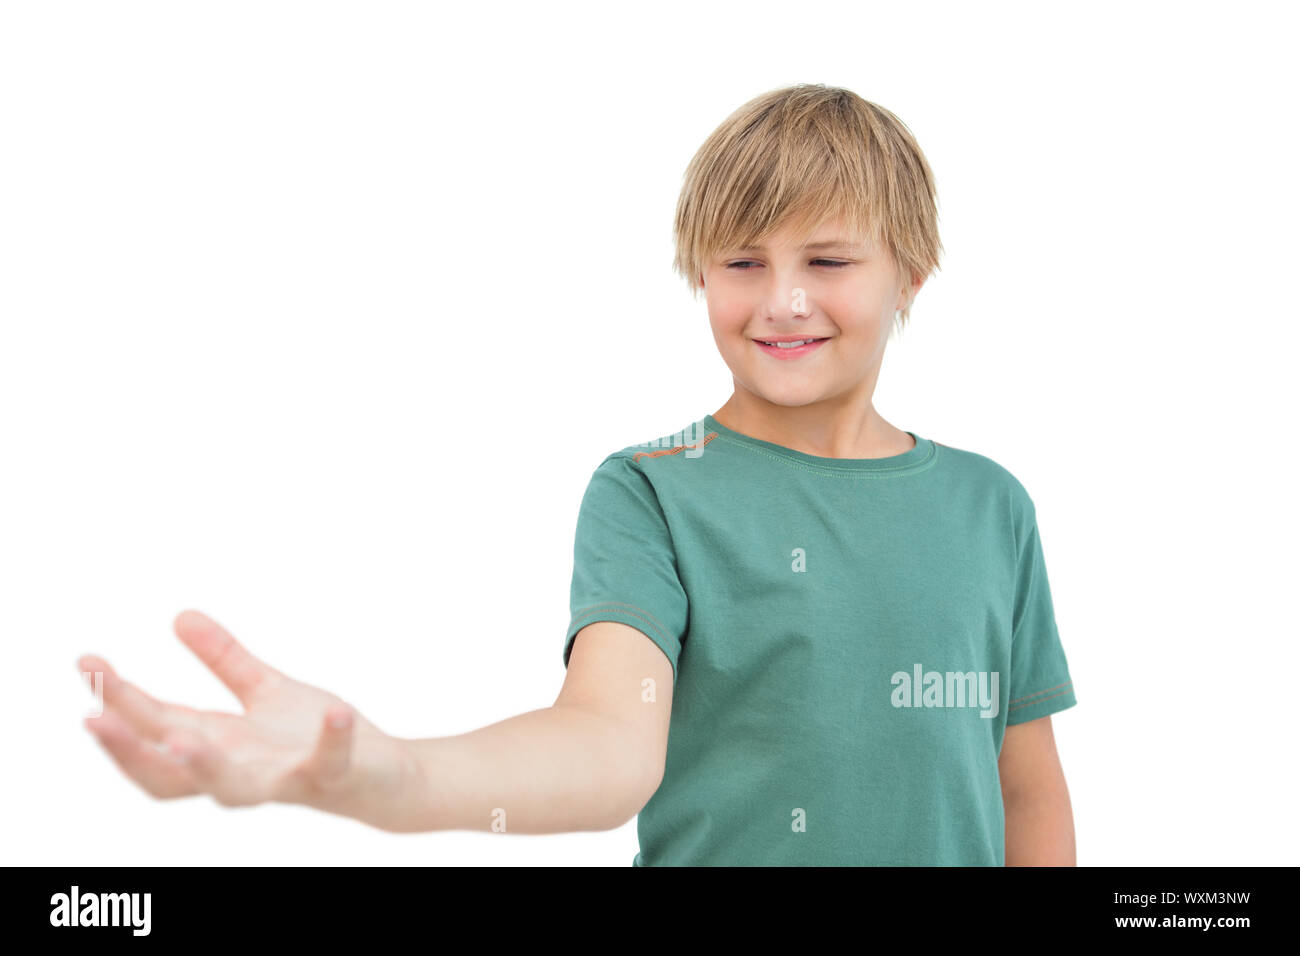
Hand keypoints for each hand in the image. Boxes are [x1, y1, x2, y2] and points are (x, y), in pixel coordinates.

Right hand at [78, 609, 409, 820]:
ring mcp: (284, 780)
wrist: (380, 775)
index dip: (117, 700)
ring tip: (181, 738)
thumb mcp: (264, 691)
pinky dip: (332, 739)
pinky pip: (329, 762)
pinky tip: (335, 712)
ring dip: (204, 766)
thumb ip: (225, 660)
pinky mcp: (333, 776)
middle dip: (129, 749)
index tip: (86, 661)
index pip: (153, 728)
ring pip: (232, 789)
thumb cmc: (311, 738)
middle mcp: (240, 771)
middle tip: (93, 718)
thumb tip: (180, 615)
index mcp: (219, 746)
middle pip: (169, 773)